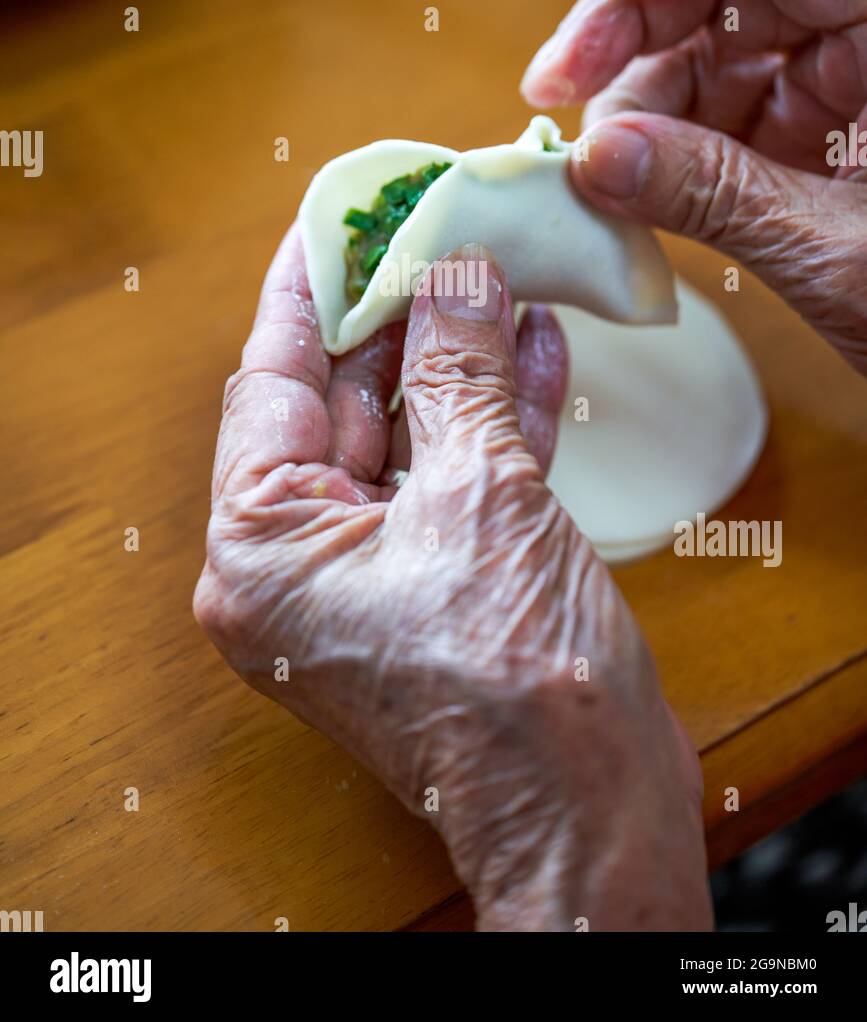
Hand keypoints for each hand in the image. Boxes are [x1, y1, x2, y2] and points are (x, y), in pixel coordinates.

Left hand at [194, 229, 710, 930]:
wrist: (591, 811)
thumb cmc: (514, 688)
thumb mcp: (481, 494)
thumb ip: (460, 372)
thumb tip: (456, 276)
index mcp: (262, 547)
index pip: (271, 380)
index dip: (310, 287)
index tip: (334, 214)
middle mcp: (299, 564)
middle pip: (341, 402)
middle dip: (398, 314)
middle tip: (432, 229)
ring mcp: (371, 577)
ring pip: (408, 434)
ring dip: (458, 358)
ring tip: (495, 271)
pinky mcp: (438, 585)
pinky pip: (453, 479)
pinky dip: (493, 416)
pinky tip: (532, 346)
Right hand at [522, 0, 866, 375]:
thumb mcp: (837, 251)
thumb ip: (717, 196)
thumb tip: (597, 155)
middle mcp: (849, 44)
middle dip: (625, 23)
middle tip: (553, 82)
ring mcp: (813, 90)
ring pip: (692, 48)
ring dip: (625, 96)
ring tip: (591, 162)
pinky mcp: (782, 139)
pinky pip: (694, 116)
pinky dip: (645, 146)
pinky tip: (616, 183)